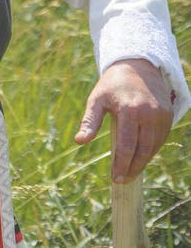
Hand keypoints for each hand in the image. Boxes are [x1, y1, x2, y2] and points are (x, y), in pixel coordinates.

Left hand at [75, 58, 172, 182]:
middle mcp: (149, 113)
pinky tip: (141, 158)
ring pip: (154, 146)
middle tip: (122, 181)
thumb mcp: (97, 99)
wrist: (137, 66)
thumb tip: (79, 141)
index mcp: (130, 110)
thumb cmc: (112, 84)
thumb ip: (90, 121)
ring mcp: (161, 115)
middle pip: (143, 150)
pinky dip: (151, 150)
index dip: (121, 164)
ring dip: (143, 162)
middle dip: (133, 168)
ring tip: (130, 173)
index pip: (127, 145)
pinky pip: (161, 138)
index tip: (115, 178)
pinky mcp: (168, 115)